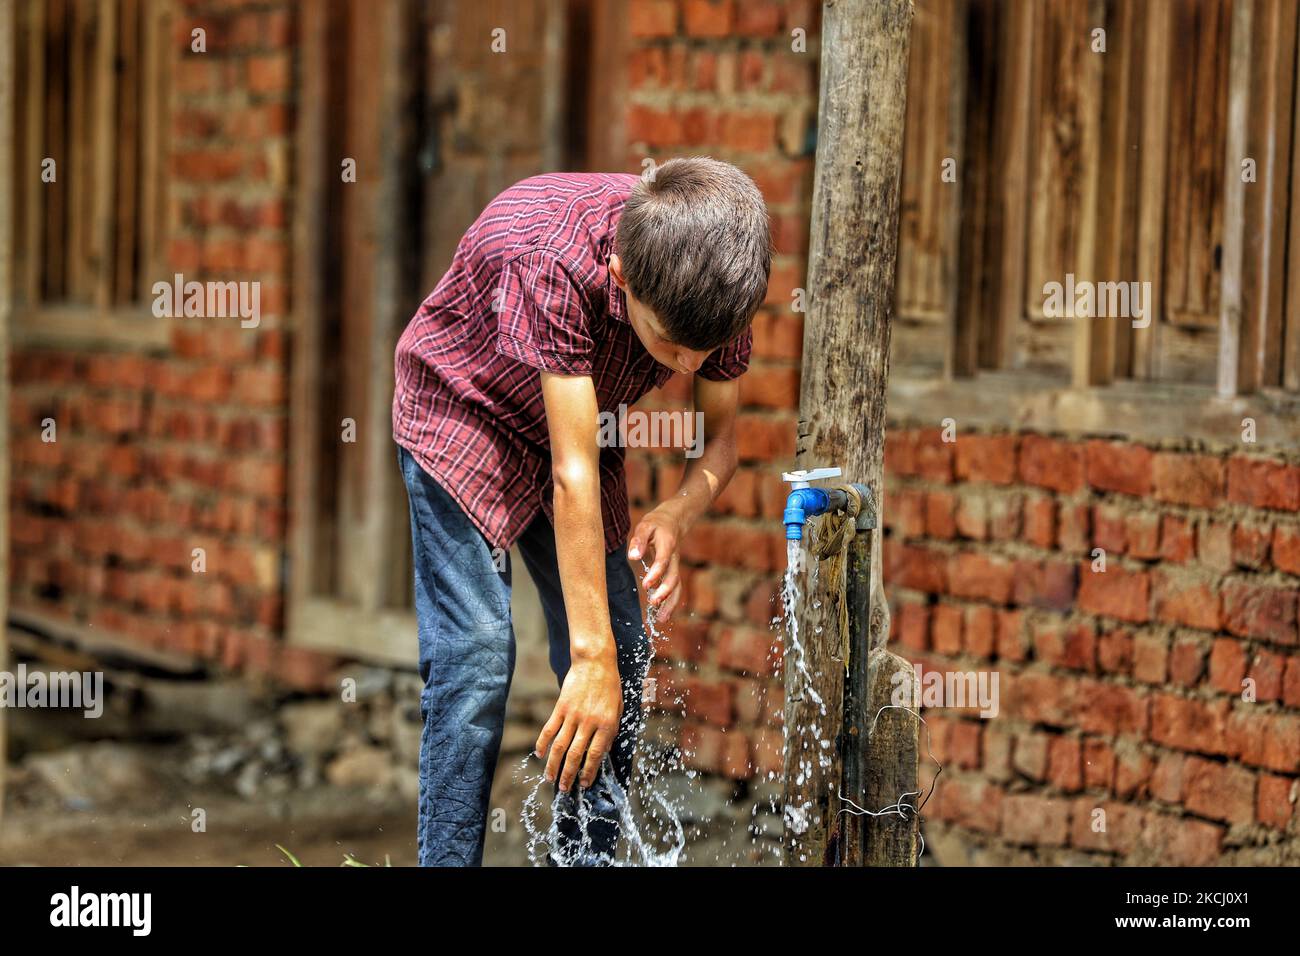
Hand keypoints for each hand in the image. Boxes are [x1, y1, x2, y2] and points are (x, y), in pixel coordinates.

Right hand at [535, 653, 622, 791]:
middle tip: (564, 789)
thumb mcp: (618, 709)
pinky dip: (542, 743)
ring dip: (554, 765)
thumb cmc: (610, 686)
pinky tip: (540, 754)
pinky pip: (549, 729)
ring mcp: (573, 715)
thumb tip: (603, 752)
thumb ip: (611, 731)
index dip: (589, 772)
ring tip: (550, 778)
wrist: (595, 662)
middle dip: (568, 775)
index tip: (584, 783)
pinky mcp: (560, 707)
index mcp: (606, 724)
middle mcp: (589, 722)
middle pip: (575, 755)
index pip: (595, 755)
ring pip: (559, 746)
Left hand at [629, 508, 683, 620]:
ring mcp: (676, 566)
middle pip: (674, 577)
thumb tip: (633, 556)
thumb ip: (638, 540)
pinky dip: (670, 602)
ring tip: (662, 619)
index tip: (646, 585)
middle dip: (665, 592)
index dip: (656, 574)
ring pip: (677, 586)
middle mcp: (675, 558)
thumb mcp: (645, 525)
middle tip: (653, 604)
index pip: (663, 561)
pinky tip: (662, 615)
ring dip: (671, 603)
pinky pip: (675, 588)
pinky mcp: (673, 571)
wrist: (674, 521)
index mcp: (667, 545)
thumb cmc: (656, 524)